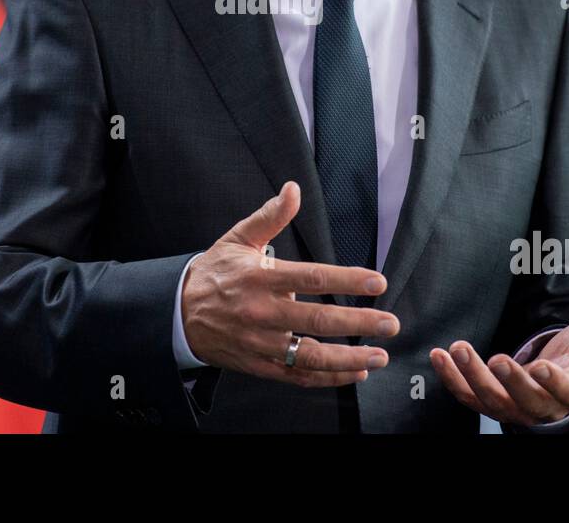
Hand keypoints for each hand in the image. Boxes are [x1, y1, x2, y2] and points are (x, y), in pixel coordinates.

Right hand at [181, 181, 400, 386]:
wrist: (178, 313)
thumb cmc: (214, 272)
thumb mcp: (238, 238)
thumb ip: (270, 216)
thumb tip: (293, 189)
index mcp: (260, 278)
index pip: (311, 277)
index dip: (347, 280)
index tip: (377, 282)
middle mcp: (262, 312)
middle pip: (317, 319)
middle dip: (359, 323)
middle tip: (390, 323)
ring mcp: (261, 342)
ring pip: (311, 355)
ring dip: (349, 357)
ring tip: (380, 355)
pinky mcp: (259, 365)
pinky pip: (298, 375)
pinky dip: (328, 378)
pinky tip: (354, 372)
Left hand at [430, 300, 568, 426]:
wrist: (558, 376)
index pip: (565, 392)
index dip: (554, 383)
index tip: (542, 368)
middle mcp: (543, 406)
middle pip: (525, 400)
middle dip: (508, 380)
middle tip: (494, 359)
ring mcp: (514, 407)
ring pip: (491, 400)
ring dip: (471, 376)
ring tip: (456, 349)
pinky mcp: (491, 401)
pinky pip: (468, 396)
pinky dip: (452, 378)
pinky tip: (439, 356)